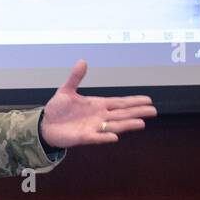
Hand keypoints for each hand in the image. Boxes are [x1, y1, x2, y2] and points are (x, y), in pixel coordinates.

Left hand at [40, 60, 155, 147]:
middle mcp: (99, 116)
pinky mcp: (83, 137)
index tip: (148, 100)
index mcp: (97, 105)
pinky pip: (96, 137)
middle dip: (137, 112)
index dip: (133, 101)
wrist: (45, 125)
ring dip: (127, 125)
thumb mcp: (66, 90)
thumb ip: (75, 77)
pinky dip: (104, 137)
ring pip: (114, 126)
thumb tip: (82, 61)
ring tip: (141, 123)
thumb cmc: (58, 109)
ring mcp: (93, 127)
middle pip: (122, 114)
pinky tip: (114, 137)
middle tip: (153, 110)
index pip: (119, 103)